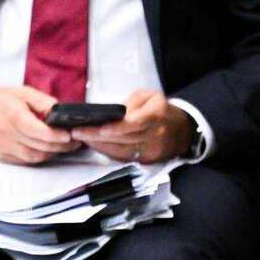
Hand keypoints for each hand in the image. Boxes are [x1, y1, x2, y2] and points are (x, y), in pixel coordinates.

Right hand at [0, 86, 80, 164]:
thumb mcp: (17, 92)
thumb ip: (41, 101)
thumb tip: (60, 110)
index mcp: (12, 116)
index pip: (42, 132)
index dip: (60, 136)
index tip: (71, 134)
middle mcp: (7, 134)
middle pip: (42, 147)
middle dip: (62, 146)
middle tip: (74, 142)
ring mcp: (3, 148)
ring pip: (35, 157)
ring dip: (52, 154)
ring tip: (62, 146)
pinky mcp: (1, 157)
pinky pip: (24, 161)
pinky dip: (38, 157)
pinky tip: (45, 150)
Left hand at [71, 90, 191, 163]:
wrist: (183, 131)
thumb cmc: (161, 110)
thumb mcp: (149, 97)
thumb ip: (131, 103)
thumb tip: (113, 113)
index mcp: (155, 116)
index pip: (134, 124)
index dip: (116, 128)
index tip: (98, 127)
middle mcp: (154, 136)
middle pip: (123, 139)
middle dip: (97, 136)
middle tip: (76, 132)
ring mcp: (151, 151)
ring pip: (121, 151)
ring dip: (98, 145)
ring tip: (80, 138)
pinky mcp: (147, 161)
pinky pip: (123, 158)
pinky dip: (107, 152)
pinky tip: (93, 145)